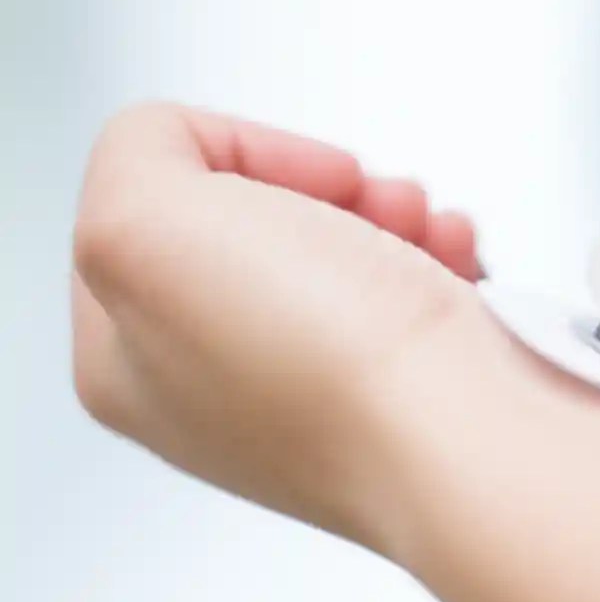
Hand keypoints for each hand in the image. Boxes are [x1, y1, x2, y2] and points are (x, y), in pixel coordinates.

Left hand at [72, 102, 485, 549]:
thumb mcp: (146, 223)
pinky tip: (455, 266)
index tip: (300, 185)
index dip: (237, 158)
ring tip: (425, 235)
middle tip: (373, 207)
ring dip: (394, 212)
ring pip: (340, 240)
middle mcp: (216, 386)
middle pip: (256, 213)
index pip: (152, 191)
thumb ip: (134, 156)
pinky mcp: (403, 393)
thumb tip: (200, 163)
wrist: (473, 446)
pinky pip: (412, 285)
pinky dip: (441, 255)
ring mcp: (316, 393)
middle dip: (326, 187)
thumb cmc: (327, 364)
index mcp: (125, 361)